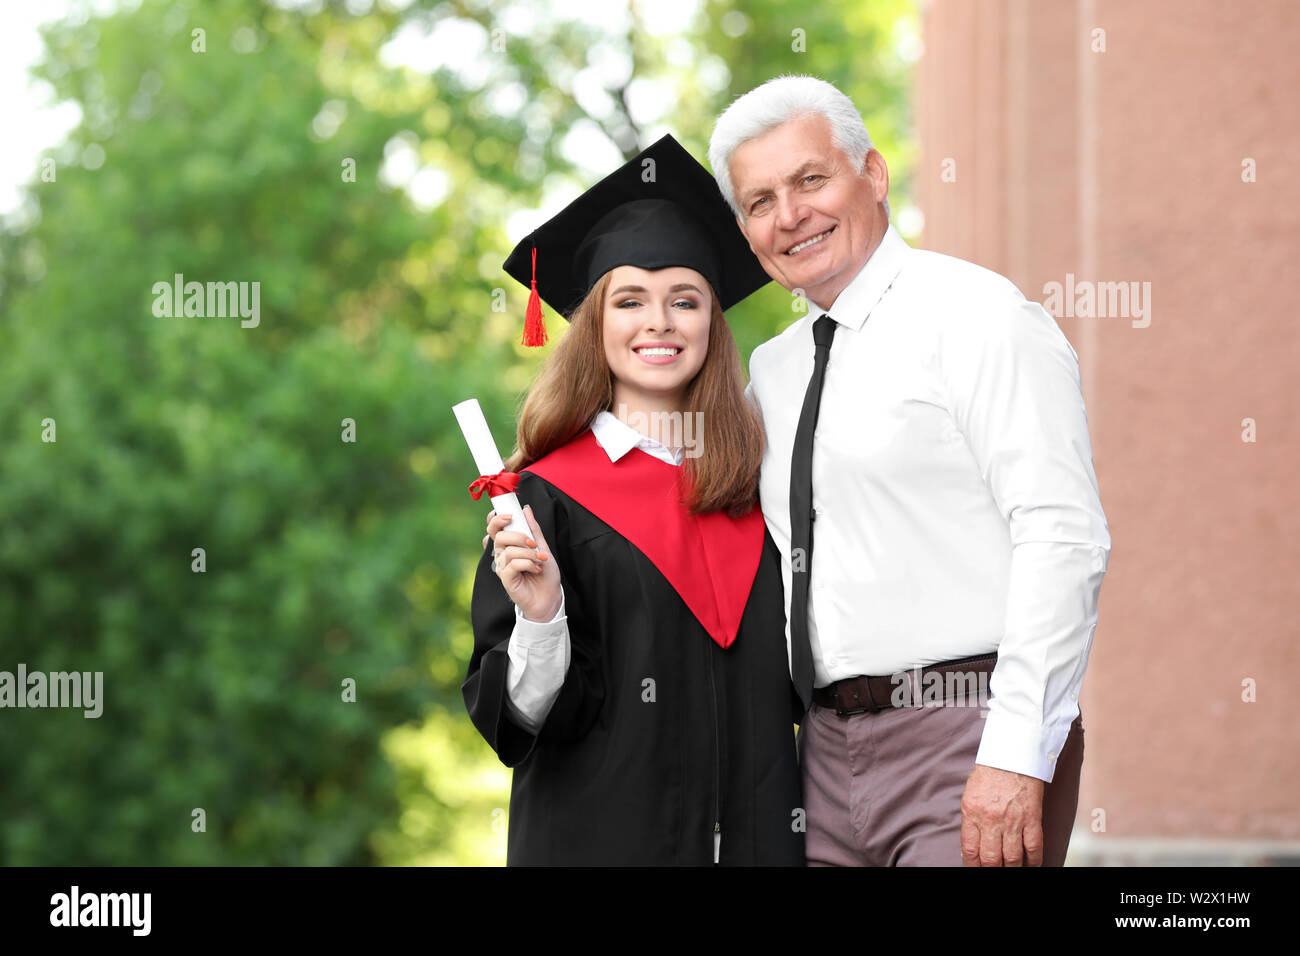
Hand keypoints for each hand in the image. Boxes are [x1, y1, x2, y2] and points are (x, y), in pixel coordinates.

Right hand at [483, 506, 561, 623]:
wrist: (550, 596)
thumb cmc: (545, 573)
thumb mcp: (542, 547)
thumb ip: (533, 529)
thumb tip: (526, 509)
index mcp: (509, 545)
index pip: (494, 528)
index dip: (496, 520)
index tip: (510, 516)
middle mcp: (502, 554)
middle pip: (499, 536)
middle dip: (518, 536)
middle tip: (533, 543)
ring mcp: (502, 566)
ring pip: (508, 550)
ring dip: (528, 553)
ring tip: (540, 560)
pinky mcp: (505, 578)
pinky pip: (512, 564)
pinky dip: (528, 564)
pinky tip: (536, 569)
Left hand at [960, 764, 1045, 865]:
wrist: (1012, 755)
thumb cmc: (989, 774)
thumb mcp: (970, 796)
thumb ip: (971, 821)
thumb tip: (971, 848)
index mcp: (972, 813)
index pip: (970, 850)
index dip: (973, 866)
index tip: (975, 870)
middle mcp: (991, 819)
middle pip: (991, 859)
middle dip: (992, 870)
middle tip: (993, 871)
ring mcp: (1013, 820)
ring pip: (1013, 858)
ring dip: (1012, 869)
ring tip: (1011, 870)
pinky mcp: (1032, 818)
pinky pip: (1033, 848)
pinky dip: (1033, 861)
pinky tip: (1031, 865)